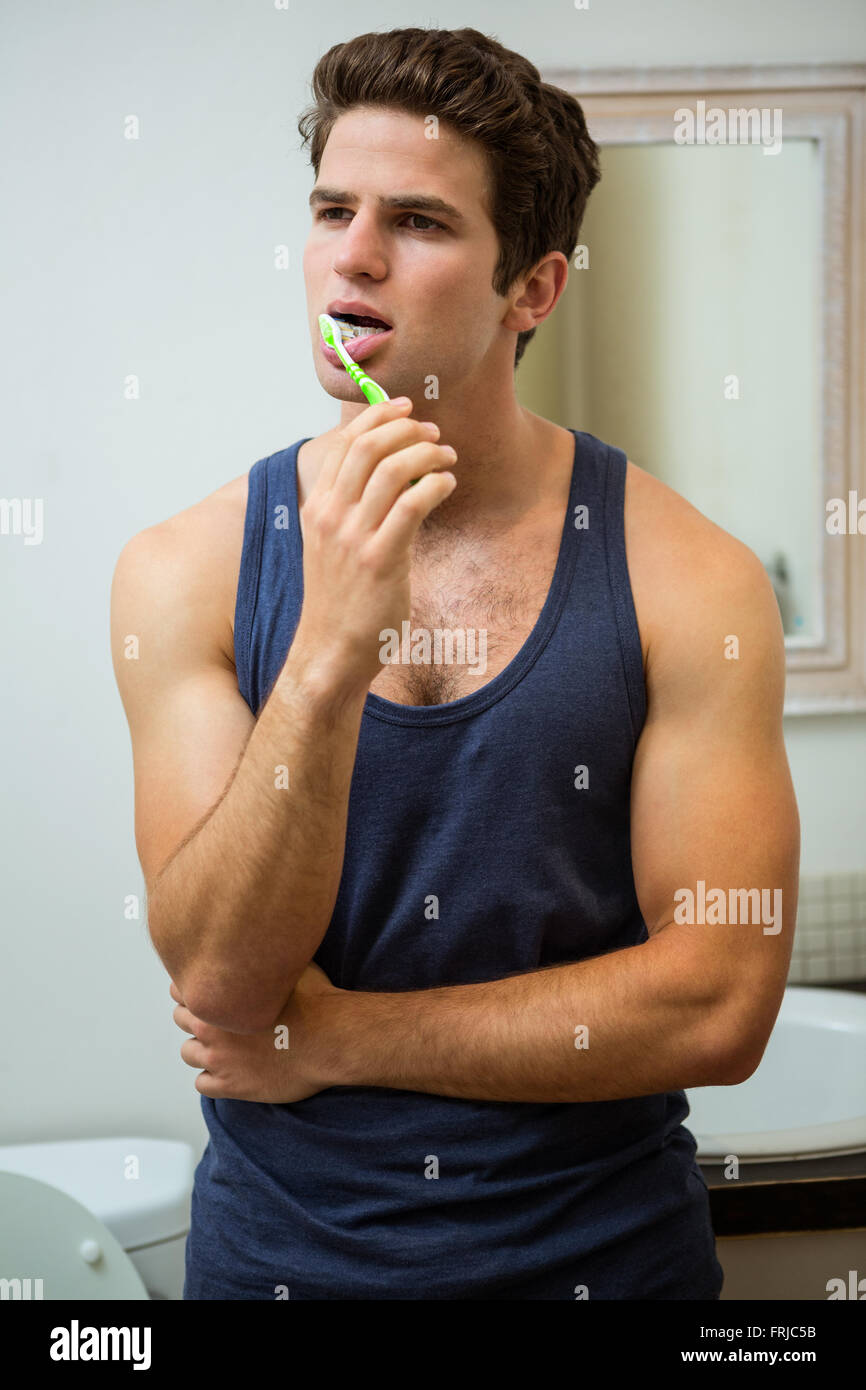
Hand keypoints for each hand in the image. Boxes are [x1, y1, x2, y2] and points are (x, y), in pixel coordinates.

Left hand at [170, 961, 342, 1103]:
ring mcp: (219, 1059)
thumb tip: (261, 939)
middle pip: (180, 1019)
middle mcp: (211, 1027)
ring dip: (202, 1048)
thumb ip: (264, 954)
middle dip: (197, 1016)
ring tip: (224, 1045)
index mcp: (219, 994)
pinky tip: (231, 1069)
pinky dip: (212, 1078)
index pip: (180, 988)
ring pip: (188, 1053)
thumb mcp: (289, 963)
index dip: (196, 988)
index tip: (212, 991)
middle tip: (220, 1018)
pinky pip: (202, 1084)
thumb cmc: (315, 1000)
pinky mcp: (231, 1085)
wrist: (330, 1039)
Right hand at [292, 398, 456, 691]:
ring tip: (447, 458)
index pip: (345, 443)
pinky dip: (436, 485)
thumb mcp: (331, 544)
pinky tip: (446, 485)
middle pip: (370, 447)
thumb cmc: (340, 598)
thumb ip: (350, 508)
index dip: (378, 417)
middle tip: (434, 433)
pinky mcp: (381, 559)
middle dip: (408, 429)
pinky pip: (413, 504)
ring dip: (428, 454)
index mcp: (317, 507)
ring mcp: (354, 537)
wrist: (331, 649)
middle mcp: (331, 516)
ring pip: (393, 469)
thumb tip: (386, 471)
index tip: (404, 407)